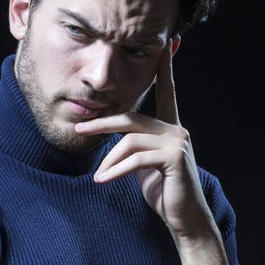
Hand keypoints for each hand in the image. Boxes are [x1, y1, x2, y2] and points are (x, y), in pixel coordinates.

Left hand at [74, 40, 218, 243]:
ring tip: (99, 177)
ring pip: (131, 140)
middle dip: (103, 123)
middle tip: (80, 128)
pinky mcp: (174, 157)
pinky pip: (136, 158)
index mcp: (170, 128)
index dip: (165, 68)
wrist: (185, 220)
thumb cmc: (164, 194)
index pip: (165, 92)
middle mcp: (177, 129)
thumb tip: (115, 141)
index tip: (167, 45)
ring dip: (110, 159)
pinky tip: (103, 180)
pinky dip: (116, 170)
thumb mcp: (144, 167)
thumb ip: (134, 149)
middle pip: (132, 117)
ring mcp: (178, 141)